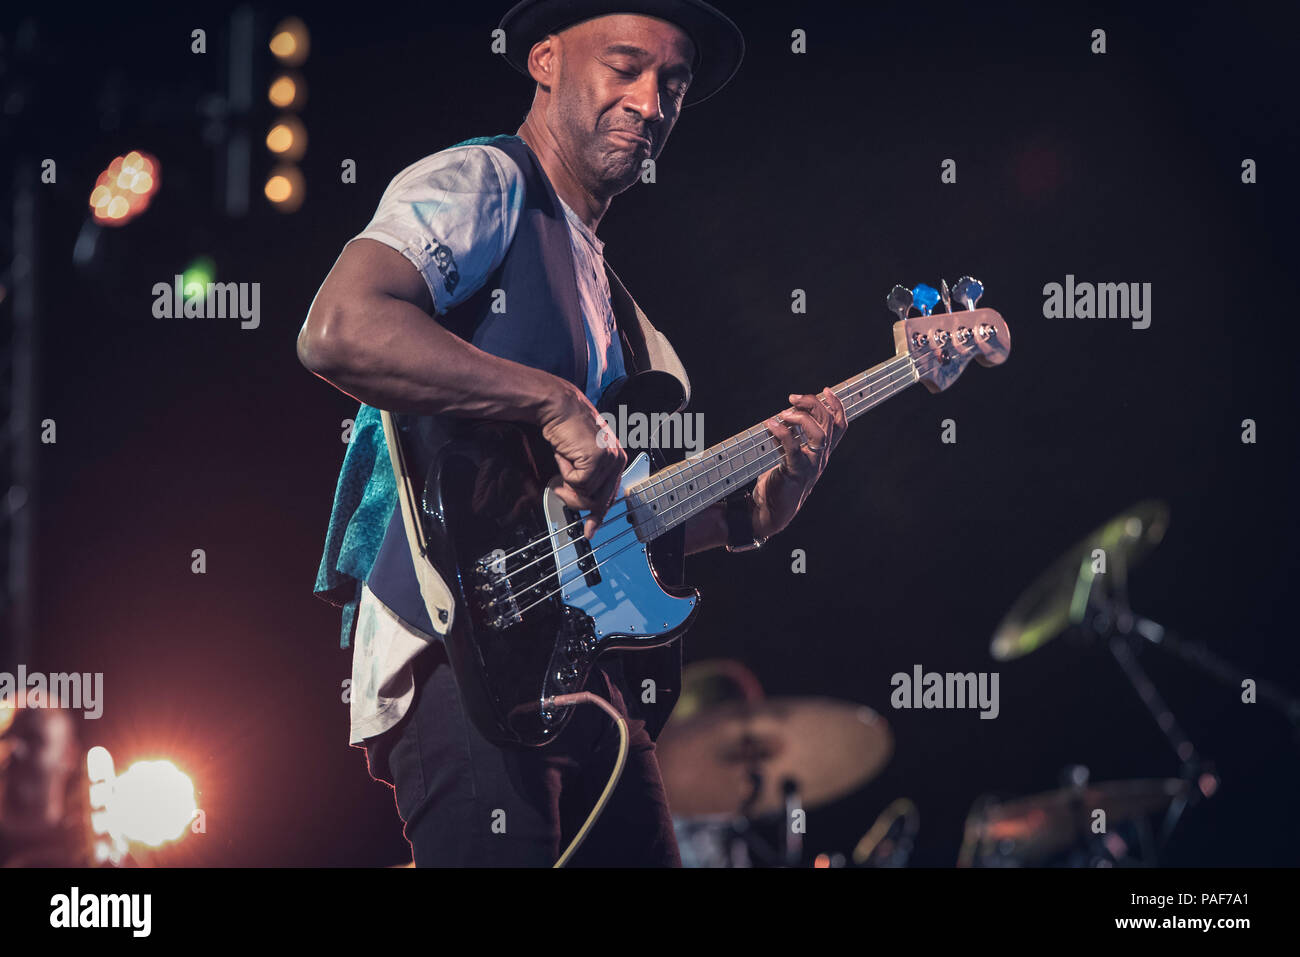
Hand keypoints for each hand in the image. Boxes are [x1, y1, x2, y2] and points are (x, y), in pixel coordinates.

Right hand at [539, 384, 626, 538]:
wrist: (557, 407)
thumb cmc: (565, 429)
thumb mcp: (579, 458)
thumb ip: (586, 480)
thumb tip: (583, 505)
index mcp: (616, 460)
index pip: (609, 496)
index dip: (597, 515)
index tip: (590, 530)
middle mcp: (617, 460)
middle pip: (597, 501)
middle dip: (575, 500)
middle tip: (558, 488)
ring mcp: (609, 460)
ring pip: (585, 494)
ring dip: (567, 482)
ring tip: (563, 461)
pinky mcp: (597, 459)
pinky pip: (577, 483)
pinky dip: (564, 472)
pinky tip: (564, 456)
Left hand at [752, 387, 847, 539]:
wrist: (770, 512)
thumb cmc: (778, 483)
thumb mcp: (789, 457)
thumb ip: (791, 439)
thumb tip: (783, 415)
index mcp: (822, 453)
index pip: (840, 426)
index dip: (837, 406)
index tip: (825, 390)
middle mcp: (821, 458)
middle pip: (829, 423)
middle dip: (813, 404)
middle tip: (792, 398)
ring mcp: (810, 466)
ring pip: (819, 434)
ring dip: (802, 417)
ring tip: (784, 413)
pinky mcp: (795, 472)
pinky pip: (793, 447)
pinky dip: (782, 431)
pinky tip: (770, 424)